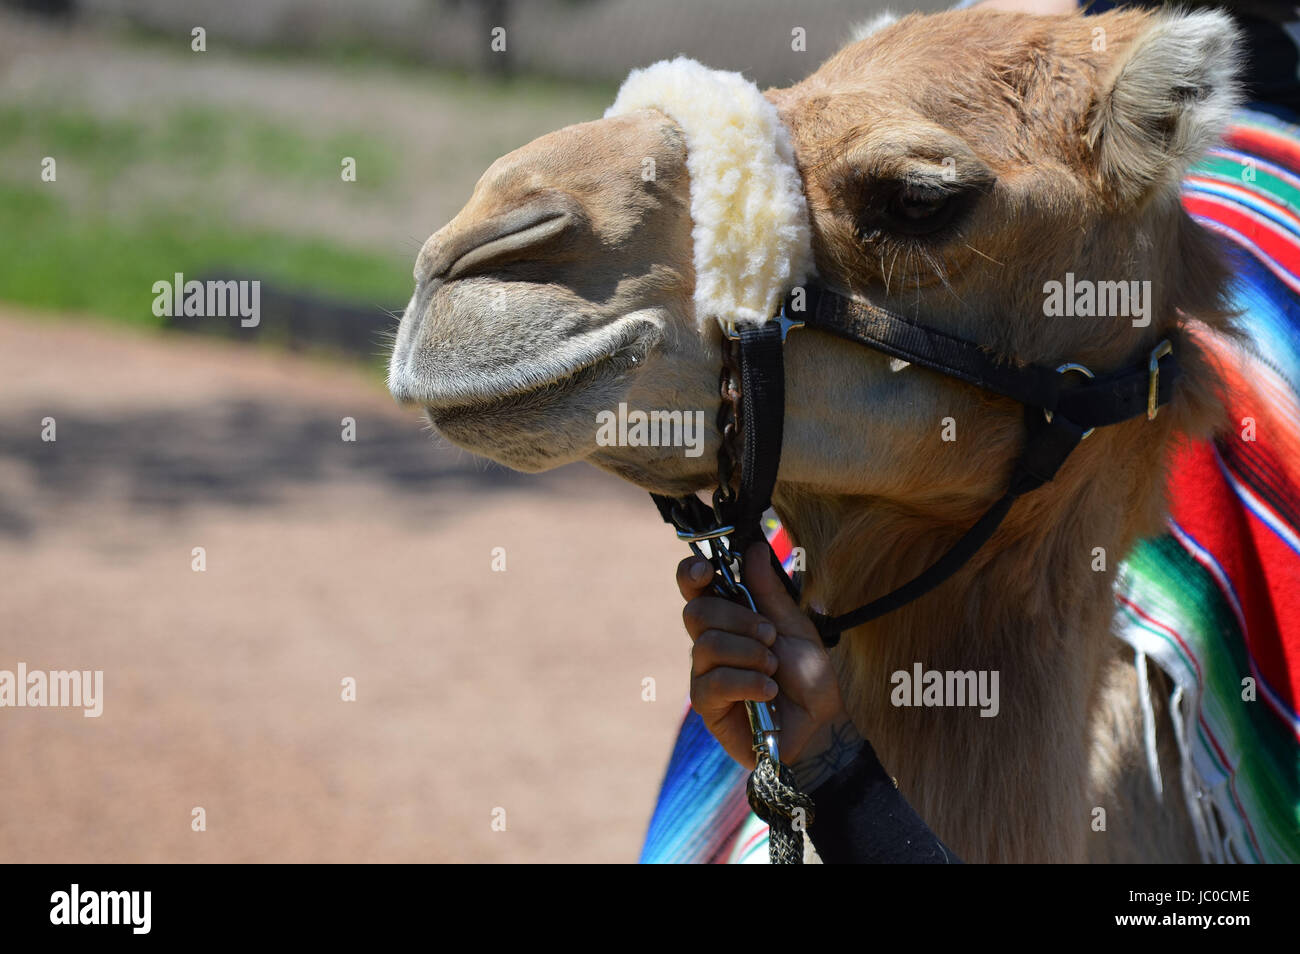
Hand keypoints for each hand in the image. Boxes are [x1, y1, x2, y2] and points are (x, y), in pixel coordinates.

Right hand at [677, 541, 862, 787]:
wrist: (820, 726)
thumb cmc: (806, 677)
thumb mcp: (794, 626)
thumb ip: (769, 590)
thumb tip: (753, 546)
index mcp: (729, 619)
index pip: (695, 589)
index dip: (692, 574)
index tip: (707, 570)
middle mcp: (711, 643)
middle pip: (697, 613)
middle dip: (738, 619)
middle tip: (770, 636)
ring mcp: (706, 674)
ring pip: (706, 646)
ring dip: (749, 653)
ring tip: (773, 669)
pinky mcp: (708, 706)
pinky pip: (714, 682)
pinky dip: (747, 682)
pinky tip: (769, 691)